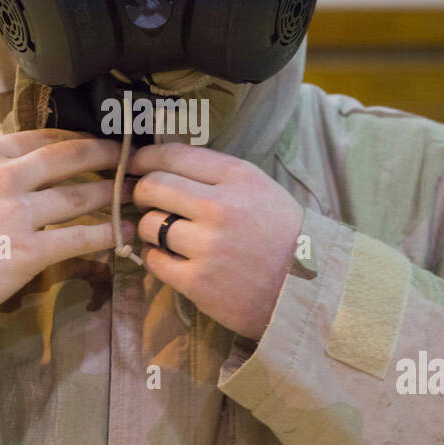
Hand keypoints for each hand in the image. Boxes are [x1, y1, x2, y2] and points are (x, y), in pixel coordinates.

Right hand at [0, 129, 134, 315]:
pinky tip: (123, 232)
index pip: (49, 136)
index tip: (106, 140)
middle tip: (135, 158)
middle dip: (110, 156)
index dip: (84, 137)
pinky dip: (107, 234)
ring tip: (137, 193)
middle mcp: (5, 178)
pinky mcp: (27, 252)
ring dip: (115, 194)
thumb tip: (36, 153)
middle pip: (73, 157)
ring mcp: (17, 215)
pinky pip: (80, 238)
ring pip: (82, 196)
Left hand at [128, 143, 302, 339]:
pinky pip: (154, 260)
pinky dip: (157, 257)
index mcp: (237, 178)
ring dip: (152, 227)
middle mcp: (220, 207)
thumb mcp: (259, 188)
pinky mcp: (198, 281)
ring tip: (167, 234)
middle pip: (153, 187)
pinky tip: (172, 258)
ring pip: (150, 224)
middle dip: (143, 192)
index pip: (175, 155)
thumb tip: (165, 162)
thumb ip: (217, 174)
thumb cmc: (281, 234)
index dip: (147, 158)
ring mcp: (207, 246)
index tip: (137, 163)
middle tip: (147, 200)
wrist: (306, 288)